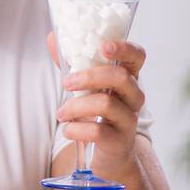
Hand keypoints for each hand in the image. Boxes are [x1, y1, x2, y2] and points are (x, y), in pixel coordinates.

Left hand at [46, 31, 146, 169]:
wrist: (111, 152)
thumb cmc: (97, 110)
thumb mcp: (86, 85)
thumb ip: (72, 62)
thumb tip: (52, 37)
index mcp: (127, 77)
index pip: (137, 56)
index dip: (124, 48)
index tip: (103, 46)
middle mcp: (134, 96)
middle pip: (121, 77)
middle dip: (89, 77)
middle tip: (66, 83)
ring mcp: (130, 119)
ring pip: (106, 105)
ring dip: (75, 106)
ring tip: (61, 113)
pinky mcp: (120, 141)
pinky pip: (98, 131)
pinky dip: (76, 129)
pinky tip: (68, 129)